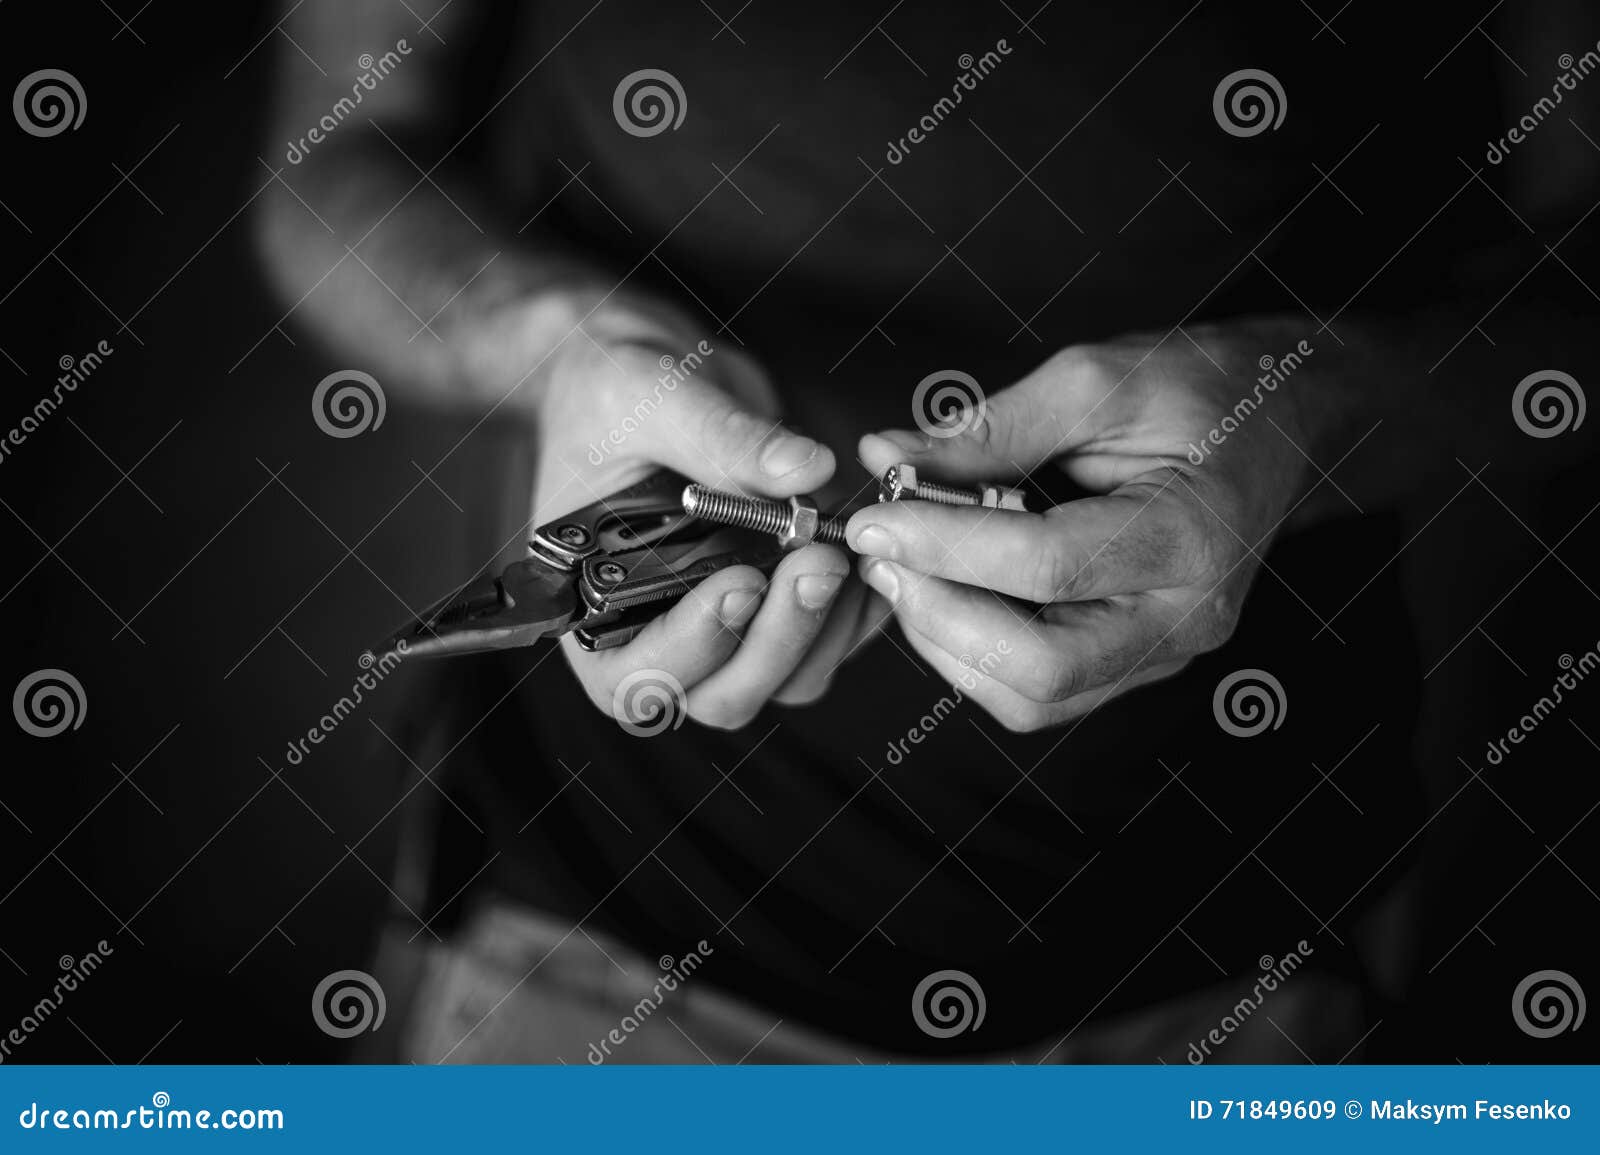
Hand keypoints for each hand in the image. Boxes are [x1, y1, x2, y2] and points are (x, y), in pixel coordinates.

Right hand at [528, 307, 875, 729]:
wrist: (642, 372)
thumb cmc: (612, 386)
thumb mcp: (651, 394)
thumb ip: (720, 433)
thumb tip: (806, 470)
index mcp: (590, 602)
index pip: (632, 676)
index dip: (693, 645)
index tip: (743, 581)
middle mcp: (654, 634)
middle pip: (722, 694)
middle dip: (777, 641)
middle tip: (819, 562)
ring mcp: (722, 630)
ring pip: (783, 679)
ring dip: (823, 628)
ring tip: (843, 549)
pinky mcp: (774, 610)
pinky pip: (825, 644)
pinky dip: (854, 610)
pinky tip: (869, 553)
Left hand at [845, 324, 1318, 731]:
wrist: (1283, 423)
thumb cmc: (1200, 389)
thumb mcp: (1098, 378)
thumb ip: (990, 427)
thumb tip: (887, 459)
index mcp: (1191, 538)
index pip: (1047, 567)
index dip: (944, 544)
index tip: (873, 516)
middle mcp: (1186, 619)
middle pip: (1040, 671)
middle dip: (939, 615)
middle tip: (880, 556)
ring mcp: (1166, 653)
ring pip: (1032, 699)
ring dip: (947, 644)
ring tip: (904, 572)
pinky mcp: (1138, 662)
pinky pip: (1042, 692)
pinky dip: (975, 654)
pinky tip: (946, 593)